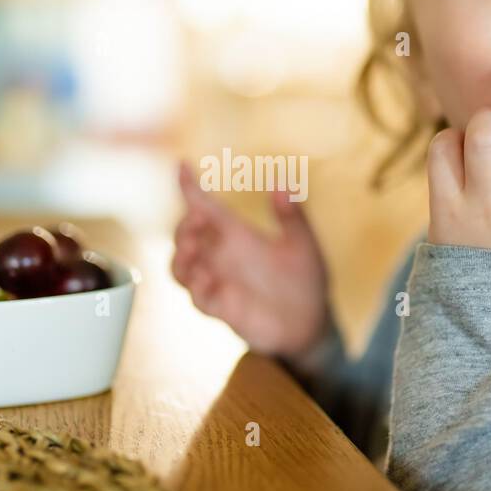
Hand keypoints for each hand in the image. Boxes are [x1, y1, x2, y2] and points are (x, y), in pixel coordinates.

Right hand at [171, 161, 330, 356]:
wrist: (310, 323)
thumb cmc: (305, 280)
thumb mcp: (303, 245)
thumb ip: (293, 217)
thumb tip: (283, 186)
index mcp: (236, 234)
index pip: (205, 206)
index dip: (190, 187)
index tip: (182, 167)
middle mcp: (221, 256)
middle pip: (184, 236)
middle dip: (183, 227)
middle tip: (198, 221)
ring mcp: (217, 282)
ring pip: (180, 268)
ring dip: (181, 258)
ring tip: (194, 250)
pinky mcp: (221, 308)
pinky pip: (199, 298)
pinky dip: (198, 288)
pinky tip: (210, 280)